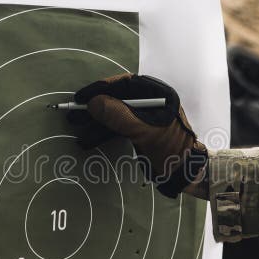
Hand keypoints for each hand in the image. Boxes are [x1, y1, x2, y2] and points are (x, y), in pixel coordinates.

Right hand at [68, 74, 206, 197]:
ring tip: (77, 129)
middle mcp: (151, 102)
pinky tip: (87, 140)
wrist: (185, 174)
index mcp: (159, 94)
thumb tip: (93, 103)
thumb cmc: (171, 149)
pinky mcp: (140, 132)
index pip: (126, 83)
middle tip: (74, 114)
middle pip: (117, 99)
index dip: (102, 88)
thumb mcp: (144, 131)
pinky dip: (103, 134)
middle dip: (96, 108)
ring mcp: (145, 117)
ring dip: (96, 123)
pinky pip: (118, 128)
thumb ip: (119, 116)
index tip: (83, 96)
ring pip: (115, 115)